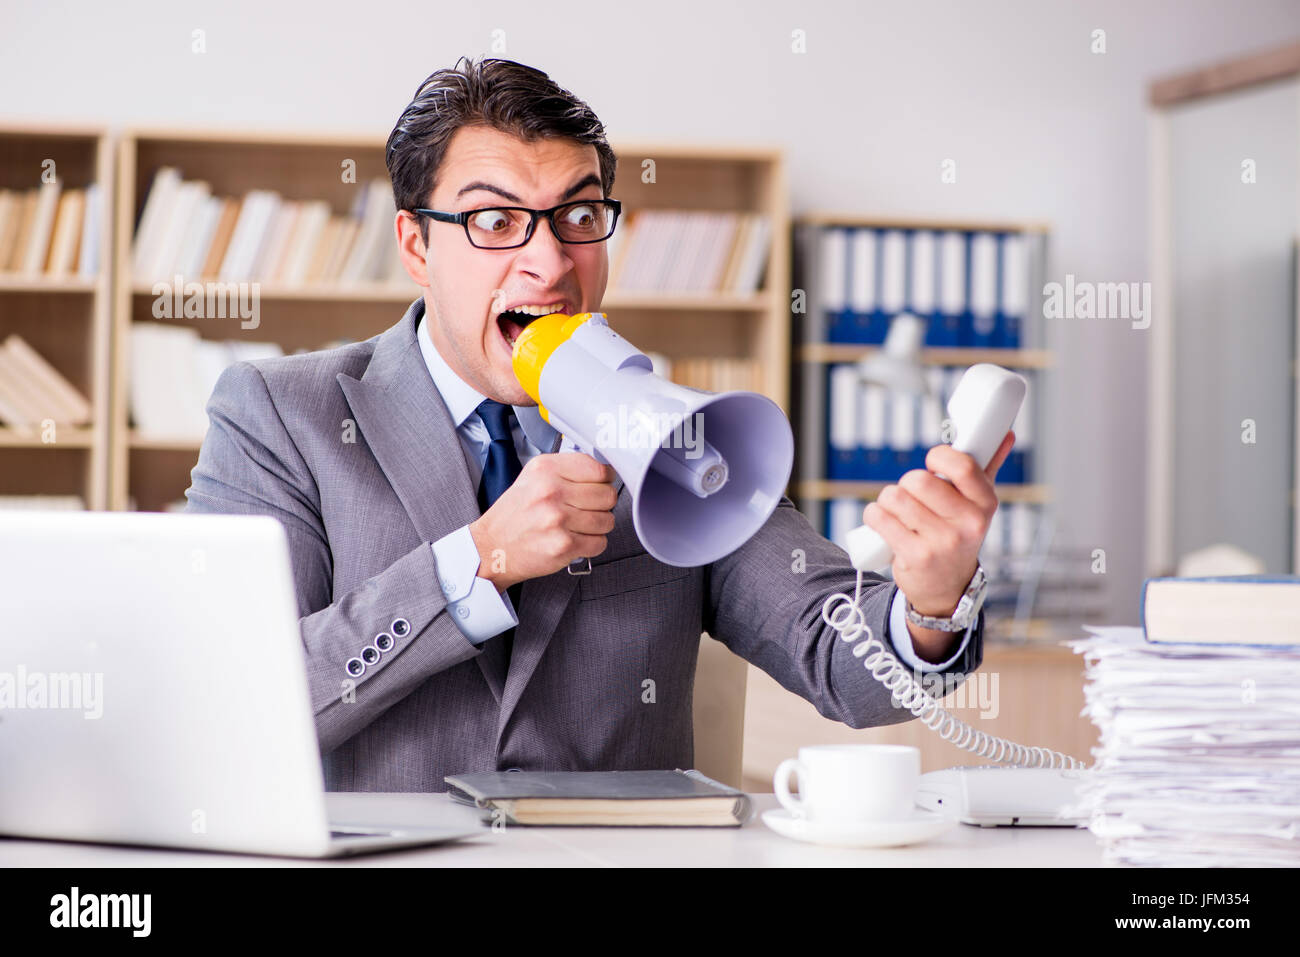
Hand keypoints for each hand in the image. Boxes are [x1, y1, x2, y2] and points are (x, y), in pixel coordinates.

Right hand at [468, 452, 617, 590]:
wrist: (492, 547)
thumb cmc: (515, 514)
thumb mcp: (533, 478)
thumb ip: (567, 470)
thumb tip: (604, 472)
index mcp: (545, 469)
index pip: (598, 468)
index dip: (603, 480)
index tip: (599, 485)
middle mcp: (551, 491)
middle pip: (607, 494)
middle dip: (602, 504)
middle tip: (586, 509)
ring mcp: (557, 519)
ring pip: (607, 520)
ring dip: (598, 526)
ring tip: (578, 526)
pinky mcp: (563, 545)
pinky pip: (600, 542)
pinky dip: (592, 544)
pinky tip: (576, 540)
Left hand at [863, 430, 1013, 618]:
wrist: (947, 587)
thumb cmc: (957, 535)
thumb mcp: (977, 505)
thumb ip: (988, 467)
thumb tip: (1005, 434)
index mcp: (986, 503)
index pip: (962, 464)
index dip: (939, 456)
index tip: (931, 462)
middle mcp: (968, 524)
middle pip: (918, 480)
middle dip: (906, 484)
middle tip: (911, 497)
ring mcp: (942, 542)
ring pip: (894, 497)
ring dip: (887, 501)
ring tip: (898, 513)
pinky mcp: (915, 556)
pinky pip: (879, 517)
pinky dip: (875, 516)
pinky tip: (885, 524)